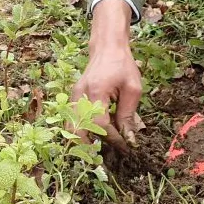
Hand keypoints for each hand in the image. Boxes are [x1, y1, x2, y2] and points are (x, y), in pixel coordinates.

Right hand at [70, 0, 141, 150]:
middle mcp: (80, 95)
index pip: (100, 125)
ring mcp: (74, 96)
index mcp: (96, 91)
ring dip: (84, 140)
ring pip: (71, 127)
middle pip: (77, 130)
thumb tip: (128, 138)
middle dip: (91, 145)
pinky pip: (73, 120)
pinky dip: (81, 130)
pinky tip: (94, 136)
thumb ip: (128, 115)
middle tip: (106, 155)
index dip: (113, 140)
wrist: (107, 48)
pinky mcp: (74, 97)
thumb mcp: (132, 89)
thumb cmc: (122, 66)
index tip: (125, 148)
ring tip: (99, 149)